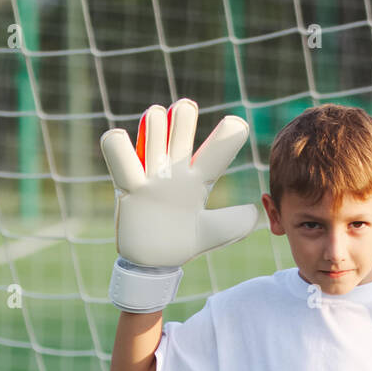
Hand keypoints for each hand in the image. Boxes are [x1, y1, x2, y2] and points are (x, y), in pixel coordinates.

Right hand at [101, 99, 259, 269]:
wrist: (154, 262)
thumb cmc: (183, 241)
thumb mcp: (213, 234)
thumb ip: (232, 223)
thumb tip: (254, 213)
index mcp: (198, 179)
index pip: (217, 151)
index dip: (227, 137)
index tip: (238, 125)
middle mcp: (175, 170)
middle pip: (180, 128)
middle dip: (183, 117)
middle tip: (186, 109)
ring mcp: (151, 175)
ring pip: (152, 132)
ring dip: (155, 126)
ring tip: (156, 121)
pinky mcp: (128, 186)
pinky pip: (118, 154)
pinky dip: (117, 145)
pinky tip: (120, 142)